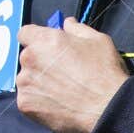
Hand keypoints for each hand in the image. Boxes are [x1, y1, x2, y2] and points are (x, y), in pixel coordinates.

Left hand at [16, 18, 128, 132]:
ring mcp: (25, 83)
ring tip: (62, 93)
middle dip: (41, 63)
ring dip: (39, 83)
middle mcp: (29, 58)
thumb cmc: (105, 74)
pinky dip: (39, 102)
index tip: (48, 48)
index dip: (37, 40)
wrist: (108, 109)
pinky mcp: (25, 104)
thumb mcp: (98, 41)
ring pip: (27, 80)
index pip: (25, 33)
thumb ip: (77, 29)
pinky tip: (57, 105)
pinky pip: (28, 100)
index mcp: (44, 40)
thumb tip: (67, 24)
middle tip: (62, 74)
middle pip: (27, 58)